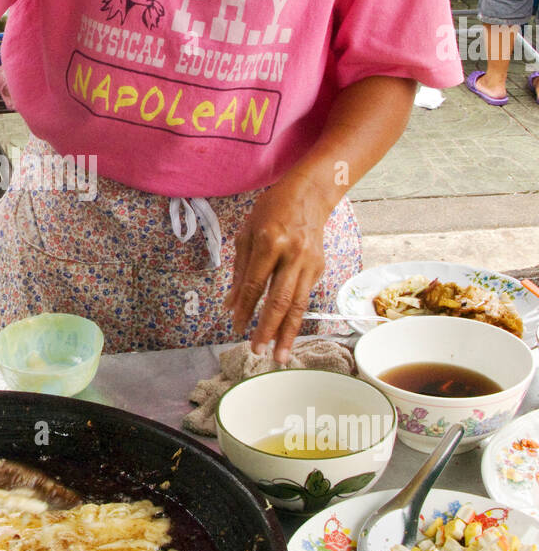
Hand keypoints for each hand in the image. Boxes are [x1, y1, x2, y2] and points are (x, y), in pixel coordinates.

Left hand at [224, 173, 331, 363]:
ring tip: (279, 356)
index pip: (255, 284)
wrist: (308, 195)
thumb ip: (240, 271)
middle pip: (280, 300)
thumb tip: (230, 305)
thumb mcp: (247, 234)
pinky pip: (305, 297)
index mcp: (270, 243)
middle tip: (258, 351)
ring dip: (288, 333)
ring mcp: (309, 263)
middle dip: (268, 329)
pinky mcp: (320, 268)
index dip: (245, 309)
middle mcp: (292, 255)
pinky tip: (287, 334)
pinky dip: (296, 317)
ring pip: (299, 305)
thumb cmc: (271, 211)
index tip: (236, 327)